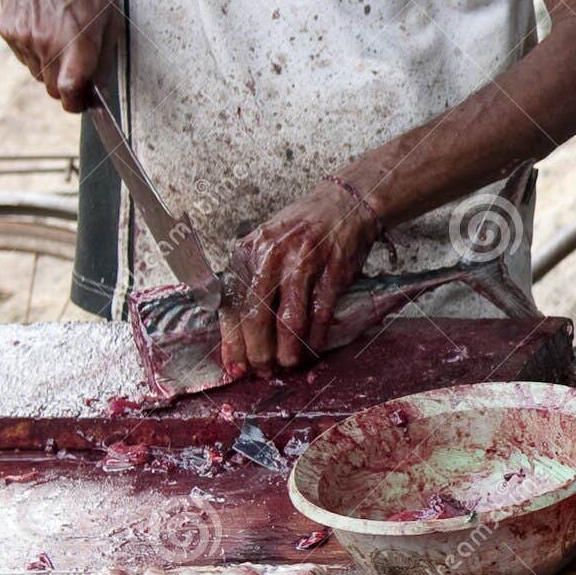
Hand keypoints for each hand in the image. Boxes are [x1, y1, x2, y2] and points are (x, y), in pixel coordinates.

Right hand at [0, 0, 119, 112]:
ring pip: (39, 72)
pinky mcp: (7, 30)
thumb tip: (97, 84)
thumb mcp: (107, 9)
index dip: (77, 102)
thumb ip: (102, 50)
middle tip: (79, 65)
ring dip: (51, 65)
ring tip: (62, 33)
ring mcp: (23, 38)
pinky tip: (44, 23)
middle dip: (67, 84)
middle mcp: (46, 43)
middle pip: (53, 88)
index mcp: (75, 39)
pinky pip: (24, 55)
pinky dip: (35, 49)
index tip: (84, 101)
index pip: (70, 91)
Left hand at [220, 180, 379, 377]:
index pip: (232, 305)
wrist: (344, 204)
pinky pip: (319, 313)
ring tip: (288, 364)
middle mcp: (271, 256)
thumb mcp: (265, 246)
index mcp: (248, 252)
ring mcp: (303, 263)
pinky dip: (315, 336)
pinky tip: (312, 348)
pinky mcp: (332, 271)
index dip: (233, 341)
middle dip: (258, 352)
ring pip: (288, 320)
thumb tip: (239, 335)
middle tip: (263, 370)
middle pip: (256, 317)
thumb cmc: (300, 231)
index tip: (236, 366)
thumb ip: (250, 282)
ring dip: (287, 350)